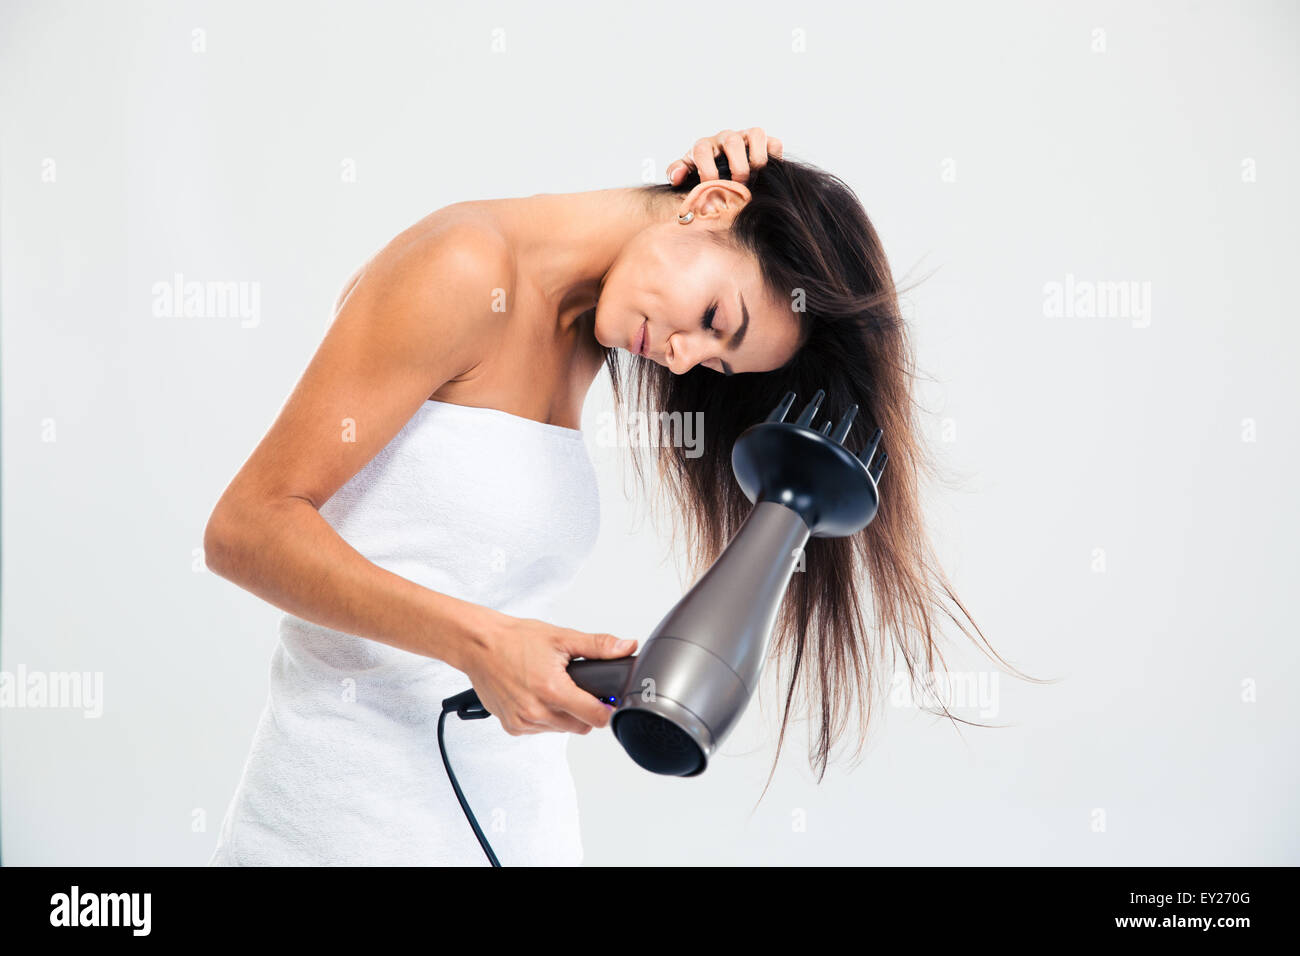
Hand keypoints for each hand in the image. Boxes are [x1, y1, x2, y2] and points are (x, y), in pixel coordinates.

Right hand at [463, 615, 637, 735]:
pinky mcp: (512, 726)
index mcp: (553, 690)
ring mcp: (523, 722)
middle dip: (585, 711)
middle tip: (576, 688)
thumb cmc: (514, 640)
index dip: (606, 709)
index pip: (596, 718)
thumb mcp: (561, 637)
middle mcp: (537, 711)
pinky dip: (544, 717)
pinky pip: (539, 730)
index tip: (606, 702)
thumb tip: (626, 647)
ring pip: (561, 730)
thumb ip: (598, 646)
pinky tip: (536, 696)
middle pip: (581, 727)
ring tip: (552, 688)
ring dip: (564, 715)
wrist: (478, 645)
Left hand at [666, 127, 783, 185]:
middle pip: (732, 142)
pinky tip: (766, 175)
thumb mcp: (688, 173)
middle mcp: (725, 138)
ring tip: (754, 179)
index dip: (708, 171)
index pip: (702, 150)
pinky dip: (774, 157)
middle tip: (739, 187)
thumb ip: (677, 172)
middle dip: (737, 168)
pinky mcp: (766, 142)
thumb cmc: (704, 173)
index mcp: (704, 146)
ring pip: (756, 134)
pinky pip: (774, 143)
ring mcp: (746, 137)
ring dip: (757, 160)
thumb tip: (677, 177)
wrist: (724, 170)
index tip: (713, 188)